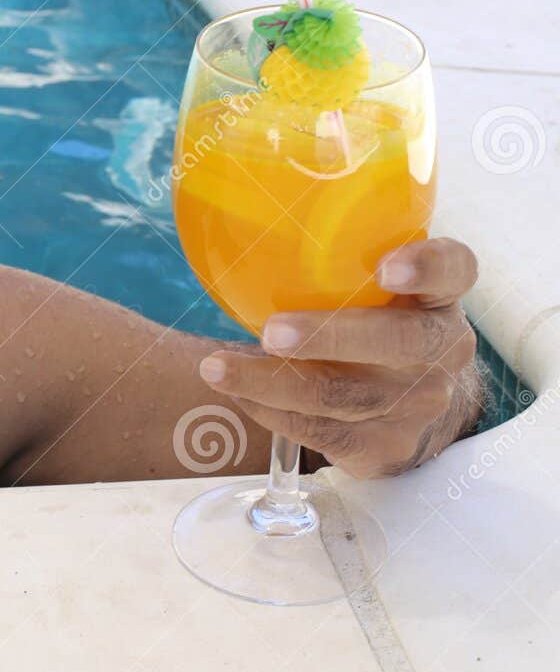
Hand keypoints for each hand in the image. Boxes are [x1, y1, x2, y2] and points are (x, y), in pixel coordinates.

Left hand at [198, 238, 482, 478]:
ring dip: (271, 382)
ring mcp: (418, 405)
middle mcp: (442, 351)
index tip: (387, 266)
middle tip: (269, 331)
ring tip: (216, 368)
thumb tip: (232, 224)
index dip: (427, 267)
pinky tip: (236, 393)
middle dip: (329, 336)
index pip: (453, 269)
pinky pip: (322, 432)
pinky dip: (271, 411)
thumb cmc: (376, 328)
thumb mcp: (380, 293)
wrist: (415, 411)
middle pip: (399, 342)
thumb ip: (342, 262)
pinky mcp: (386, 447)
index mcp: (440, 297)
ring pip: (344, 396)